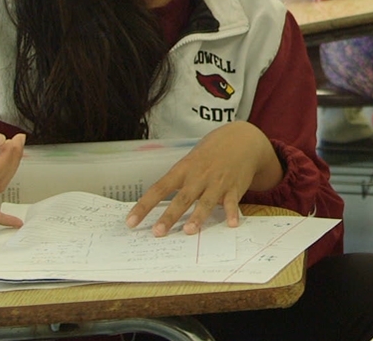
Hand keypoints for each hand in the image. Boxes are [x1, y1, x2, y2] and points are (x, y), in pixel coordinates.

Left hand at [125, 121, 281, 235]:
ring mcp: (217, 182)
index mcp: (183, 169)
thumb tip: (157, 202)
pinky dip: (232, 213)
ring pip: (206, 202)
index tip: (131, 222)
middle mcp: (199, 176)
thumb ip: (178, 181)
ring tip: (189, 230)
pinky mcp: (235, 187)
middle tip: (158, 232)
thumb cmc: (210, 154)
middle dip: (169, 216)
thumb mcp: (191, 161)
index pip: (159, 188)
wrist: (242, 140)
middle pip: (182, 199)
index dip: (144, 205)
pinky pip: (233, 202)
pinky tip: (232, 224)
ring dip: (198, 216)